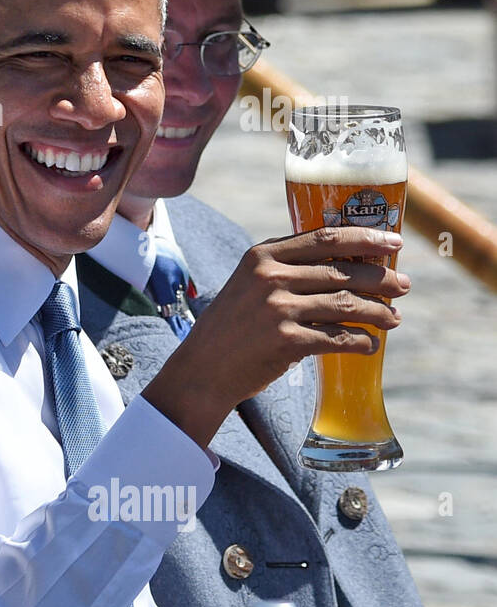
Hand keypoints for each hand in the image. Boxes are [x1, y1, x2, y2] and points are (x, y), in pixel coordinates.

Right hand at [143, 226, 408, 447]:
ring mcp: (278, 309)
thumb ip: (285, 269)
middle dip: (381, 279)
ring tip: (394, 318)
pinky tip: (370, 344)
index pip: (325, 238)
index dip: (366, 238)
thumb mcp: (248, 284)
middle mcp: (270, 278)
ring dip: (379, 312)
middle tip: (403, 286)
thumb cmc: (232, 326)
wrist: (204, 369)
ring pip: (346, 304)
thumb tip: (346, 265)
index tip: (394, 241)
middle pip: (342, 271)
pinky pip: (339, 338)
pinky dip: (361, 342)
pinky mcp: (287, 341)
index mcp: (262, 256)